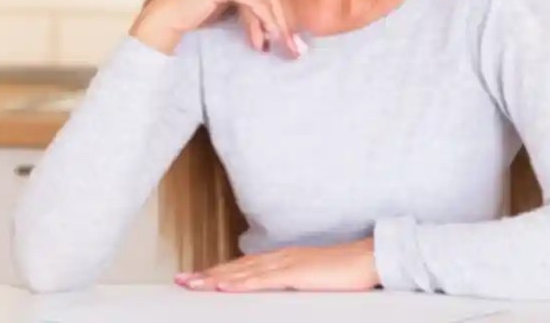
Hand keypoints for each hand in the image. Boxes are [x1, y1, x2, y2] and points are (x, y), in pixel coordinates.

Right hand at [130, 0, 299, 55]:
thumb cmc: (190, 21)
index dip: (279, 18)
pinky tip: (262, 41)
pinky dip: (263, 22)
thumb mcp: (225, 11)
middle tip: (292, 50)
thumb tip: (277, 32)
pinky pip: (253, 2)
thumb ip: (248, 12)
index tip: (288, 44)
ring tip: (277, 48)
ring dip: (275, 26)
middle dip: (283, 23)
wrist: (161, 23)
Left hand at [174, 238, 379, 292]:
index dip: (218, 271)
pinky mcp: (295, 273)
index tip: (196, 277)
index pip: (243, 266)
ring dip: (214, 278)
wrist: (368, 259)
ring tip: (192, 284)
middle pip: (236, 267)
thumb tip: (277, 291)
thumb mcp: (312, 279)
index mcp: (283, 259)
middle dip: (207, 274)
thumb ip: (292, 282)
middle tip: (181, 281)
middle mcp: (279, 257)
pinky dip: (239, 282)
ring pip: (242, 272)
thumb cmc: (346, 271)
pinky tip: (223, 286)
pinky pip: (261, 279)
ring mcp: (286, 263)